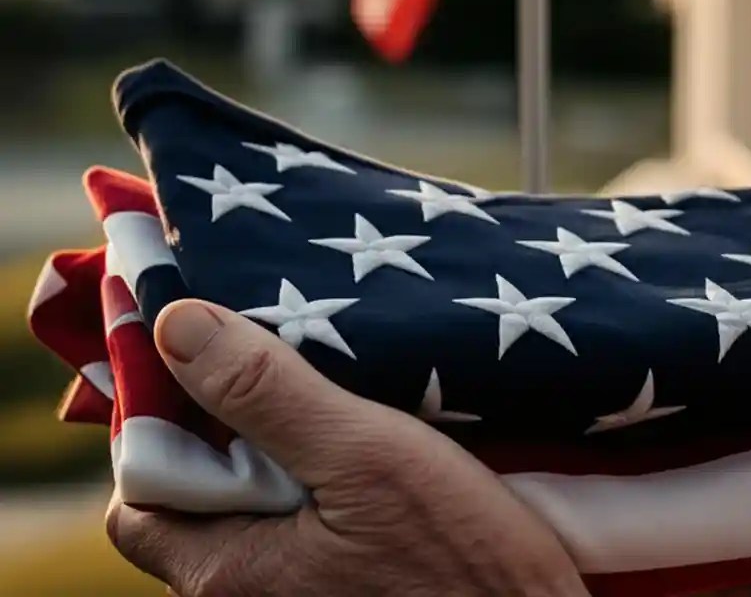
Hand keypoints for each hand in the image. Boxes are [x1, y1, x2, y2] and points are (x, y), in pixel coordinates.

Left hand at [106, 300, 587, 596]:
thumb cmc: (464, 562)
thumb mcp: (367, 456)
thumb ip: (267, 394)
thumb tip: (176, 325)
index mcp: (229, 574)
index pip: (139, 498)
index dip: (162, 431)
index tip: (212, 372)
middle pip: (197, 506)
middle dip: (233, 440)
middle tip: (293, 382)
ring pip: (256, 519)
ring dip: (284, 463)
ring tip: (341, 414)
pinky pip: (304, 540)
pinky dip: (321, 495)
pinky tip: (373, 464)